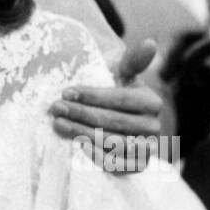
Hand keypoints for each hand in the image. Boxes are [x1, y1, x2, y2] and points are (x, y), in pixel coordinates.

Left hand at [50, 39, 161, 173]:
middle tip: (55, 108)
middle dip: (80, 114)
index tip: (66, 92)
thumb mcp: (123, 72)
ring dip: (82, 134)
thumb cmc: (117, 90)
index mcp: (152, 101)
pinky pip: (118, 166)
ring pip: (112, 143)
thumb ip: (133, 60)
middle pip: (112, 121)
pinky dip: (98, 157)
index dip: (91, 96)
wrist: (120, 116)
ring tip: (59, 124)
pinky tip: (78, 146)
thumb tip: (149, 43)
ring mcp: (147, 149)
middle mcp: (154, 127)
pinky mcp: (138, 165)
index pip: (118, 99)